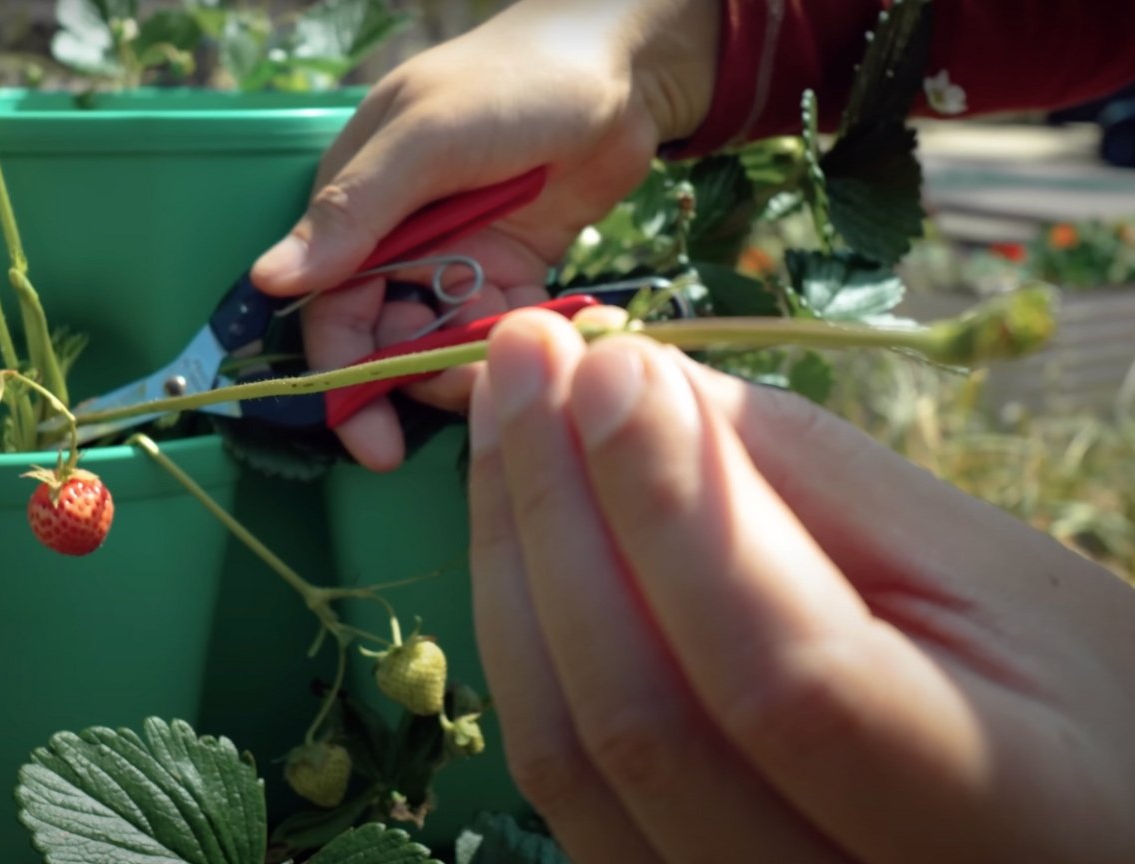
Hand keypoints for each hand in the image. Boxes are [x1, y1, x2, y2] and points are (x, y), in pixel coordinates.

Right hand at [249, 0, 719, 470]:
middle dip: (411, 387)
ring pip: (442, 346)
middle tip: (454, 419)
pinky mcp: (511, 273)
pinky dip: (517, 348)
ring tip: (513, 376)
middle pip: (384, 340)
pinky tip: (551, 347)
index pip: (332, 308)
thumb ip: (353, 210)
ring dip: (468, 371)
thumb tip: (269, 282)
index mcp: (357, 202)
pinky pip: (499, 332)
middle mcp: (398, 239)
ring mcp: (456, 258)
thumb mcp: (425, 139)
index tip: (369, 438)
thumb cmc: (514, 81)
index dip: (342, 377)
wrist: (624, 67)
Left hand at [467, 307, 1134, 862]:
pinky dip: (524, 632)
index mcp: (990, 827)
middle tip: (524, 354)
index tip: (607, 364)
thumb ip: (808, 479)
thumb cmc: (1067, 687)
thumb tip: (632, 382)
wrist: (1071, 810)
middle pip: (638, 727)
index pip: (783, 682)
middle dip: (558, 514)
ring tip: (506, 407)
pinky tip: (522, 518)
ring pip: (566, 761)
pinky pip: (559, 774)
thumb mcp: (989, 571)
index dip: (673, 513)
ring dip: (515, 562)